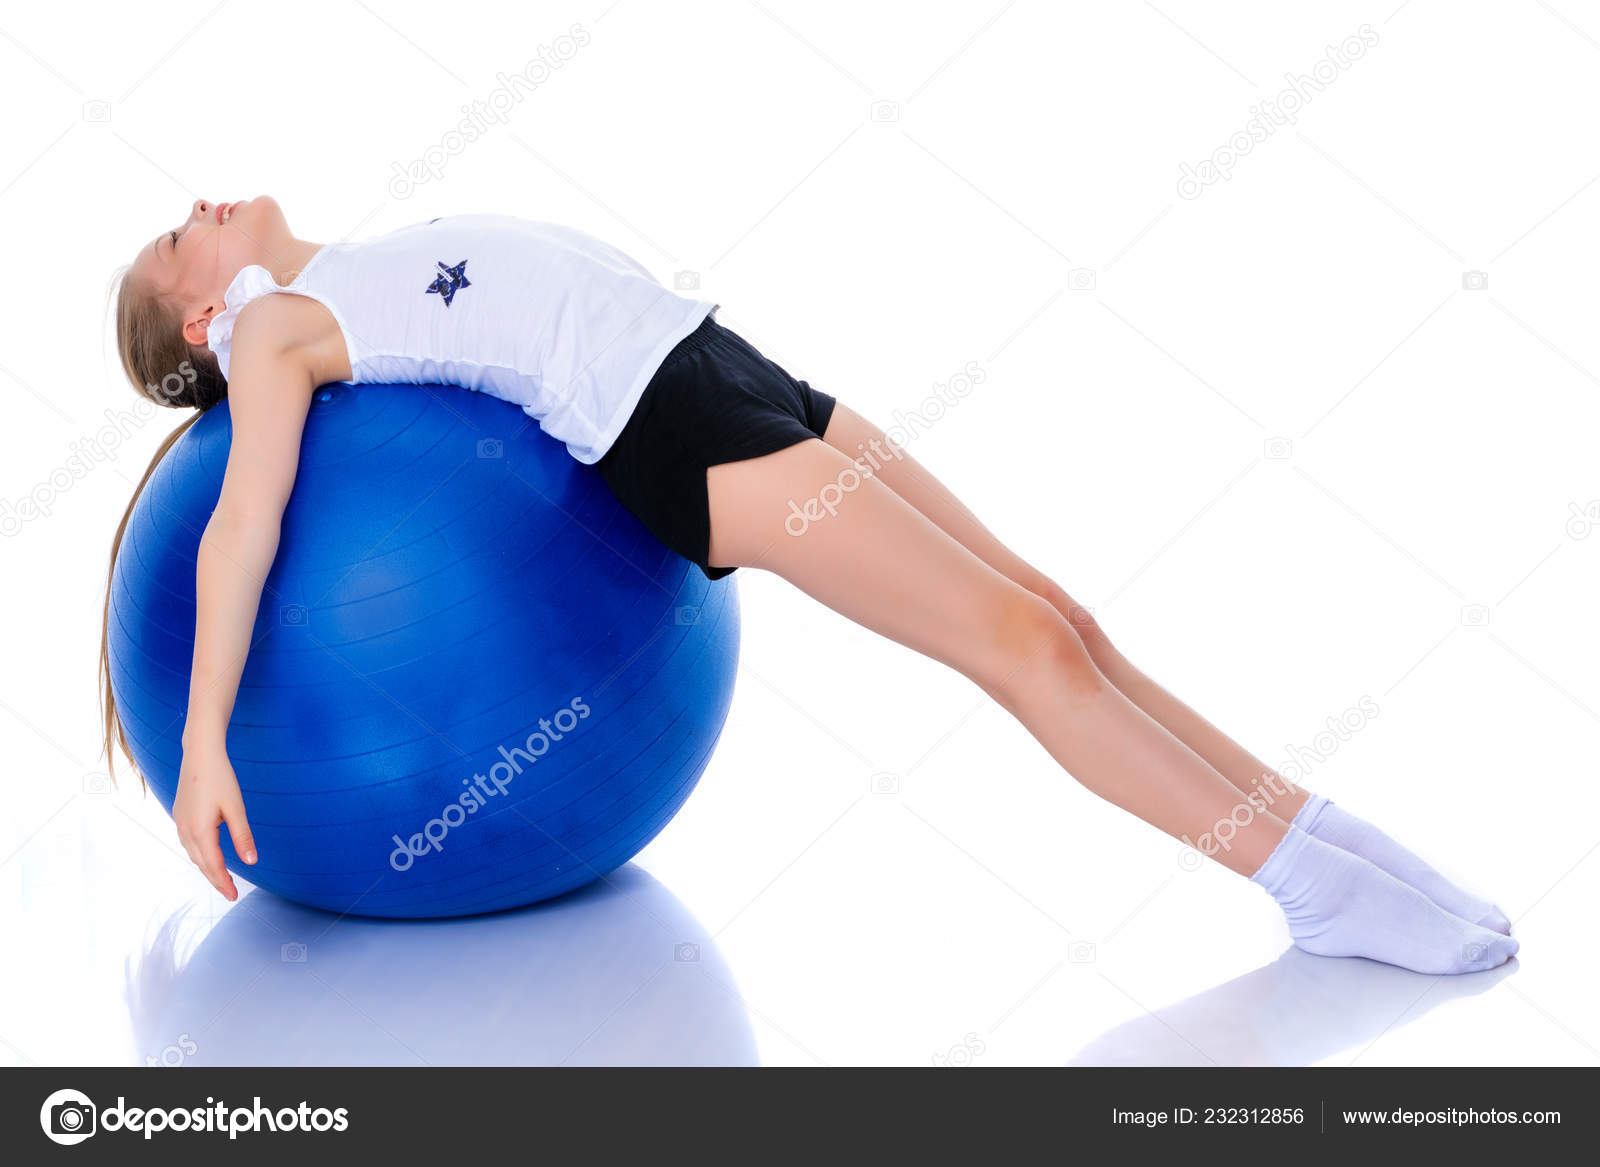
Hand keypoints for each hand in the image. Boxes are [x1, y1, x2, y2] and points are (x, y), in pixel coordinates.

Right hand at [173, 735, 256, 900]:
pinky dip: (200, 854)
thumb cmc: (220, 778)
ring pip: (194, 854)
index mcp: (200, 831)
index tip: (234, 896)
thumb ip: (243, 836)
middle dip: (215, 879)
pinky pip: (189, 842)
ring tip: (221, 878)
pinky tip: (208, 854)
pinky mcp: (179, 815)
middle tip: (230, 893)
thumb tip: (252, 862)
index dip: (224, 883)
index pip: (213, 866)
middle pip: (201, 864)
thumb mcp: (236, 808)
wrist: (199, 754)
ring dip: (207, 867)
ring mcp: (180, 822)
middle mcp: (185, 830)